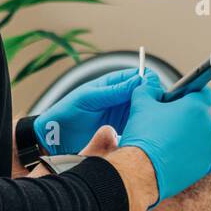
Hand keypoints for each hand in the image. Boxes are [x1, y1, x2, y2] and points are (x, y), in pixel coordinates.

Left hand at [34, 67, 151, 155]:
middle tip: (153, 106)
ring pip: (143, 108)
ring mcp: (122, 112)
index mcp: (113, 82)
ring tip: (149, 119)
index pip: (138, 75)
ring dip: (148, 112)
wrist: (57, 136)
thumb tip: (139, 79)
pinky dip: (142, 126)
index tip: (152, 89)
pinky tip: (142, 129)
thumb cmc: (68, 111)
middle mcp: (120, 96)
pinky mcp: (122, 127)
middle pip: (144, 92)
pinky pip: (137, 124)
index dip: (148, 80)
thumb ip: (114, 90)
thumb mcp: (90, 97)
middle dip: (151, 97)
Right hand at [119, 84, 210, 205]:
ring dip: (189, 136)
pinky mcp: (205, 165)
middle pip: (201, 115)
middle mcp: (208, 126)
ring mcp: (208, 147)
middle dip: (187, 117)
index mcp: (196, 107)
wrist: (141, 171)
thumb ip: (149, 89)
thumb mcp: (141, 104)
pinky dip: (189, 153)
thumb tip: (152, 87)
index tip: (181, 99)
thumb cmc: (143, 136)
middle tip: (168, 122)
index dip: (192, 94)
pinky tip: (173, 155)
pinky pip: (200, 153)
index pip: (205, 93)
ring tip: (168, 141)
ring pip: (201, 135)